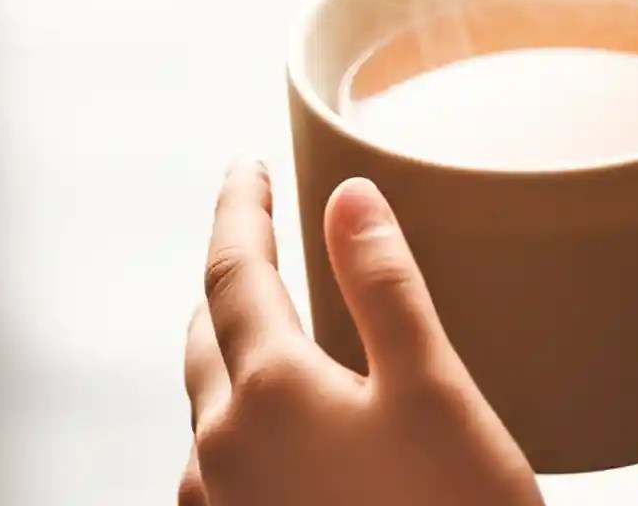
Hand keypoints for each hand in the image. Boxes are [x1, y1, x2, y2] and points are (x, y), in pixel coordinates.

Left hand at [178, 161, 542, 505]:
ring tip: (265, 310)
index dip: (240, 207)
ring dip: (227, 338)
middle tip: (256, 223)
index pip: (231, 270)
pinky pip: (216, 452)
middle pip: (206, 329)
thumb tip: (348, 198)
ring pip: (206, 394)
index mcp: (269, 392)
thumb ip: (385, 287)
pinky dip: (236, 405)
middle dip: (227, 269)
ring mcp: (226, 501)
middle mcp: (224, 446)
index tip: (249, 165)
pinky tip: (271, 415)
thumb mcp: (431, 389)